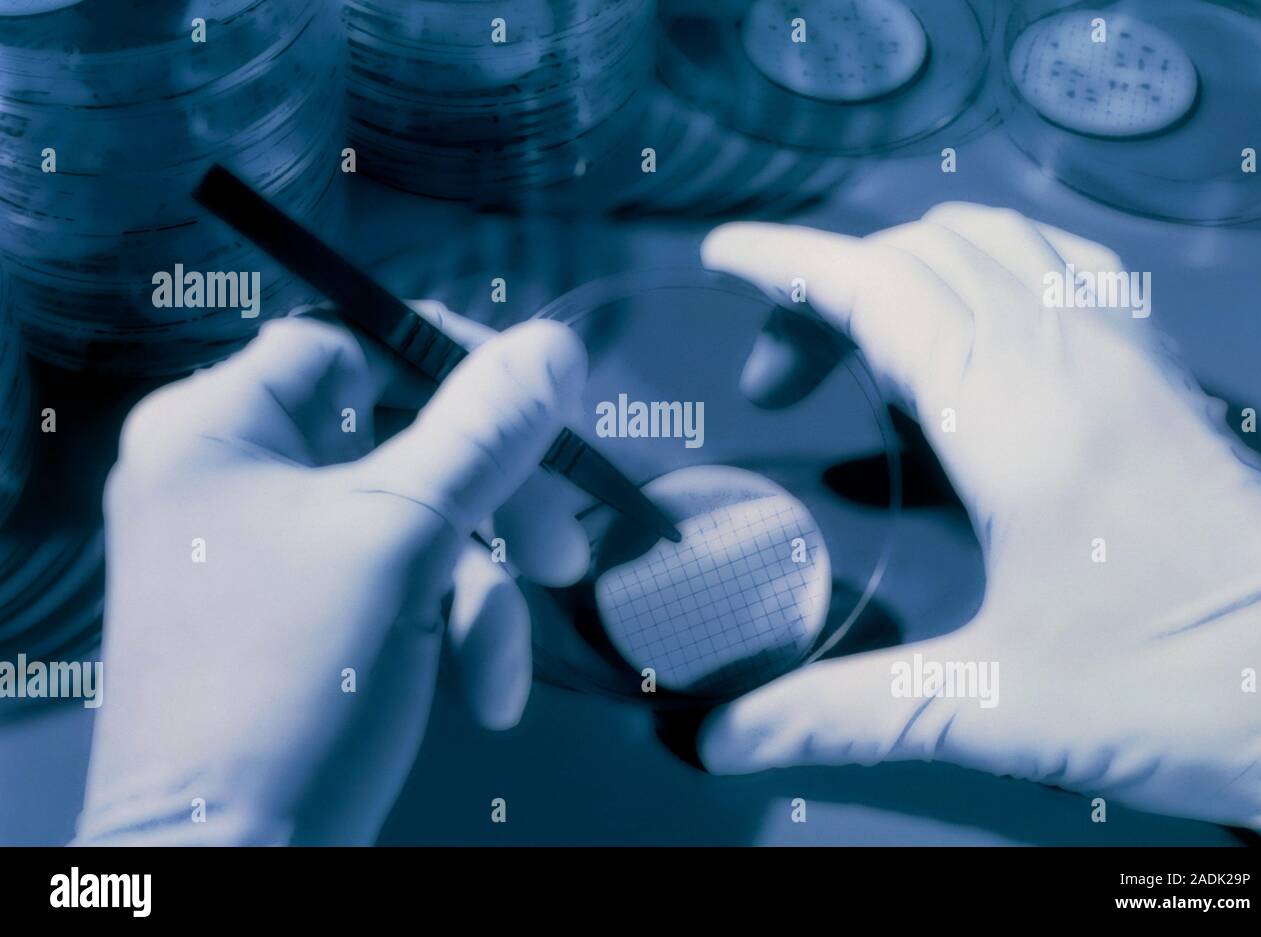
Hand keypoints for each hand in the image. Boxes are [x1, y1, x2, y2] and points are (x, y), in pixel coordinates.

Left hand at [76, 310, 587, 844]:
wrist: (232, 865)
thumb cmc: (298, 680)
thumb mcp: (405, 536)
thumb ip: (486, 429)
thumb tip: (557, 342)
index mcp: (221, 428)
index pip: (351, 339)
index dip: (450, 362)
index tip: (538, 405)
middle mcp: (233, 477)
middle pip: (398, 438)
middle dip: (492, 504)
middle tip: (563, 549)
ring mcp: (265, 554)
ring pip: (413, 524)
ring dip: (476, 593)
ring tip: (493, 670)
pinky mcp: (302, 620)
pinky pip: (395, 585)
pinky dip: (445, 630)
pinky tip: (478, 692)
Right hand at [697, 203, 1260, 838]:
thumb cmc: (1176, 691)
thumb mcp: (993, 708)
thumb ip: (841, 713)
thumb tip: (717, 741)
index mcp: (1019, 420)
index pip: (880, 289)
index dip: (788, 266)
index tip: (720, 258)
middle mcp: (1072, 355)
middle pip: (920, 256)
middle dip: (826, 292)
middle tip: (776, 382)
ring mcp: (1125, 348)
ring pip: (992, 240)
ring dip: (904, 270)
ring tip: (859, 350)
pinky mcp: (1158, 365)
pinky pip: (1055, 261)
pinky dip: (984, 267)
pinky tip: (969, 330)